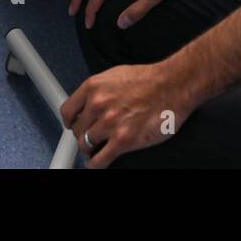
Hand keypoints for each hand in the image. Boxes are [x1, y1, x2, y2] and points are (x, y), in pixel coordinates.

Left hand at [60, 61, 193, 167]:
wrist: (172, 86)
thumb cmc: (149, 80)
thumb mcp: (114, 76)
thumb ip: (98, 91)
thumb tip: (88, 103)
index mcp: (94, 87)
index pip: (67, 111)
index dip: (70, 121)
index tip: (73, 125)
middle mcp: (98, 104)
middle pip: (76, 130)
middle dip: (83, 135)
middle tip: (91, 136)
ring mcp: (109, 123)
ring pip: (86, 145)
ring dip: (91, 148)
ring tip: (98, 148)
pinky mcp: (123, 140)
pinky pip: (99, 160)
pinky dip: (95, 164)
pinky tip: (98, 162)